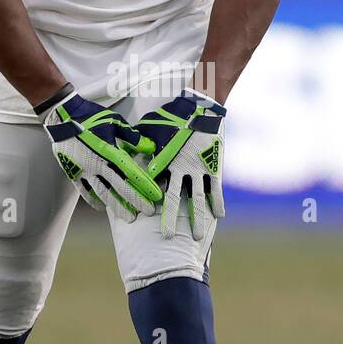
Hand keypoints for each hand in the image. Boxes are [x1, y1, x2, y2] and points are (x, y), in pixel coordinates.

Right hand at [41, 91, 162, 221]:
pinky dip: (93, 200)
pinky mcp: (72, 172)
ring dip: (117, 205)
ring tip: (128, 216)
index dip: (145, 185)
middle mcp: (97, 164)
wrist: (62, 115)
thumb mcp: (115, 122)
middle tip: (147, 211)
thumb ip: (133, 138)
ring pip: (103, 193)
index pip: (132, 173)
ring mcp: (83, 170)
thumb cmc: (90, 116)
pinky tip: (102, 207)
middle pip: (119, 187)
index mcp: (109, 152)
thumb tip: (150, 148)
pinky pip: (84, 190)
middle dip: (135, 200)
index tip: (155, 195)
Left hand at [133, 91, 225, 239]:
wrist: (201, 105)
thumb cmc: (172, 115)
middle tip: (167, 238)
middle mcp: (181, 169)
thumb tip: (122, 148)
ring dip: (198, 218)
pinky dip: (218, 201)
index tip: (141, 218)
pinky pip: (216, 187)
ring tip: (198, 237)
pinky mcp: (214, 166)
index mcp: (165, 161)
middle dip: (171, 218)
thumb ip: (140, 141)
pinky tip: (220, 217)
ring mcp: (199, 169)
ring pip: (198, 198)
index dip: (149, 201)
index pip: (155, 185)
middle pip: (175, 198)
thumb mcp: (151, 127)